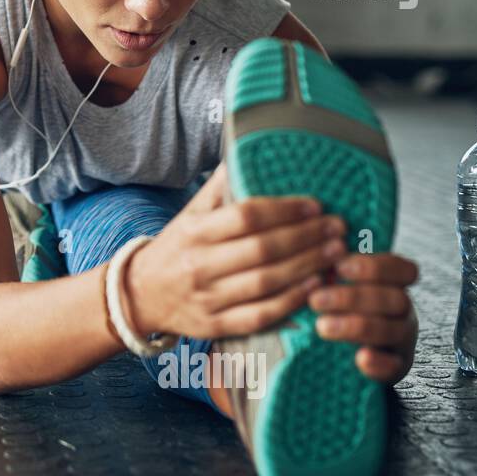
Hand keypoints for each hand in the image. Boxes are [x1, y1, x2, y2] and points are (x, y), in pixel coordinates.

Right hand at [123, 164, 348, 340]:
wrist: (140, 295)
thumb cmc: (175, 248)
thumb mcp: (190, 214)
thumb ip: (219, 187)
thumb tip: (246, 150)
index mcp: (194, 232)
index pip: (246, 216)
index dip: (285, 209)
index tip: (315, 204)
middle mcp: (199, 265)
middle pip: (262, 249)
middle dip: (306, 237)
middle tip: (336, 228)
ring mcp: (207, 298)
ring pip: (266, 282)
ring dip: (307, 266)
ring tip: (334, 252)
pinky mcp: (215, 326)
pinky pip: (260, 315)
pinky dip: (290, 302)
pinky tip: (314, 287)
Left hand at [309, 252, 419, 384]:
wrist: (351, 357)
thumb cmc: (340, 312)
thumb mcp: (339, 289)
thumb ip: (332, 274)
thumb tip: (313, 256)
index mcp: (393, 287)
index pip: (403, 270)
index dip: (376, 266)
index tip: (340, 266)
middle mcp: (403, 312)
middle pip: (396, 299)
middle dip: (354, 297)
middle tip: (315, 299)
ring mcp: (402, 342)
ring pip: (393, 330)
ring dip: (358, 326)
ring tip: (322, 326)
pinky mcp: (395, 370)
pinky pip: (394, 367)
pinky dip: (379, 363)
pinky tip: (359, 359)